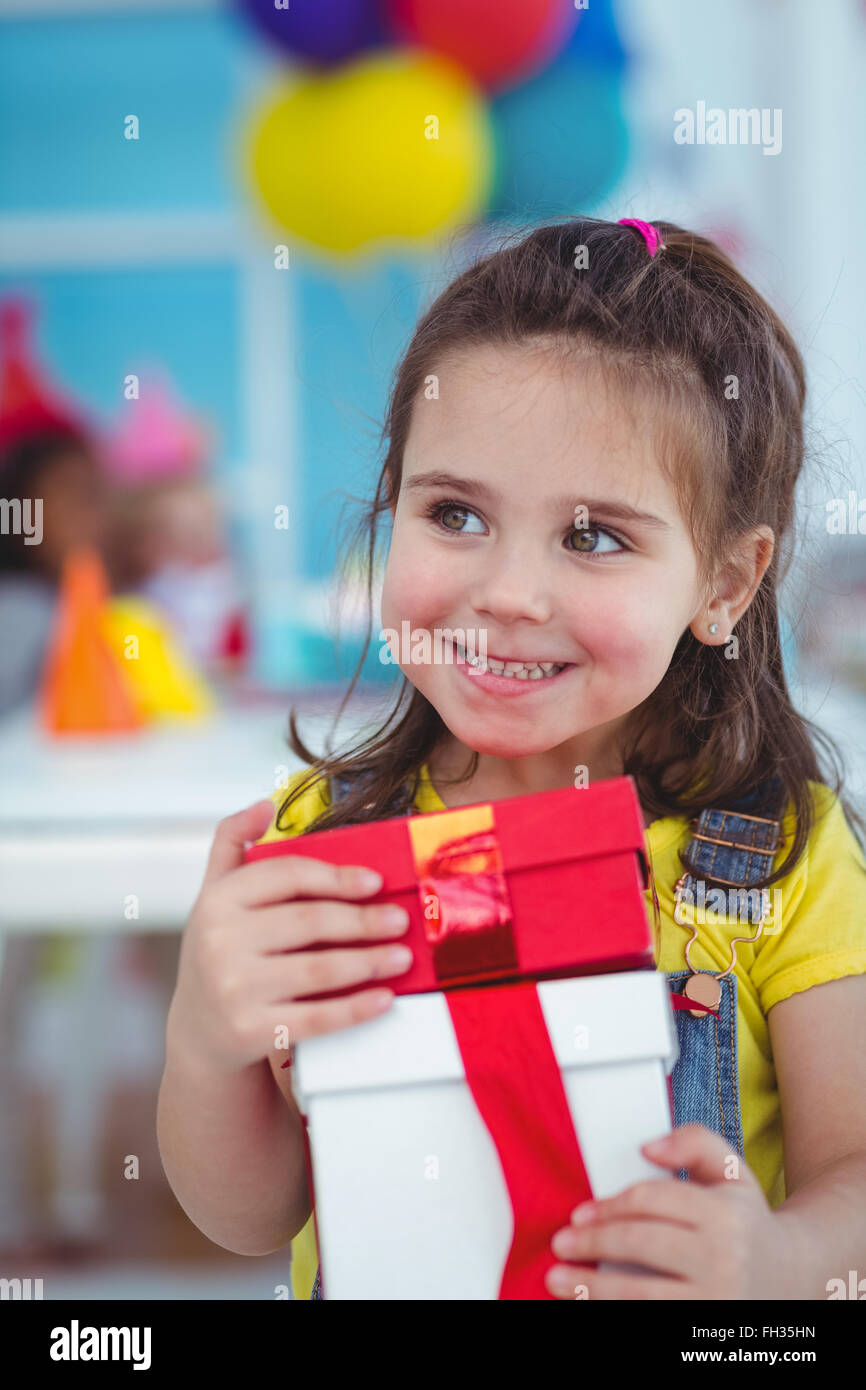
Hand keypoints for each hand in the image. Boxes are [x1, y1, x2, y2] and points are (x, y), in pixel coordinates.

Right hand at [166, 800, 413, 1072]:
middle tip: (400, 920)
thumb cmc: (220, 952)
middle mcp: (220, 942)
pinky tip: (384, 998)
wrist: (199, 1032)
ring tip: (401, 956)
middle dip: (364, 921)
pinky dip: (357, 1008)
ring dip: (370, 961)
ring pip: (321, 969)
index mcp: (217, 900)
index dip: (337, 876)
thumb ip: (232, 841)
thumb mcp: (214, 894)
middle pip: (311, 922)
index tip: (375, 882)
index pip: (287, 875)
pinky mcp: (253, 1031)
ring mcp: (235, 989)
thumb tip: (264, 804)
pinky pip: (318, 1017)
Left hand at [544, 1123, 800, 1299]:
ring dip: (592, 1287)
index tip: (580, 1213)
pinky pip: (652, 1321)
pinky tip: (592, 1304)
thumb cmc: (745, 1220)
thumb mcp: (731, 1170)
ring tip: (559, 1278)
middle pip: (640, 1245)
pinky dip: (615, 1312)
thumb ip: (692, 1142)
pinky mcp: (705, 1332)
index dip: (609, 1206)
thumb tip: (648, 1148)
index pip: (651, 1202)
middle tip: (561, 1243)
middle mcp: (723, 1260)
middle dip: (592, 1243)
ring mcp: (716, 1302)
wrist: (791, 1276)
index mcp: (725, 1214)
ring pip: (641, 1295)